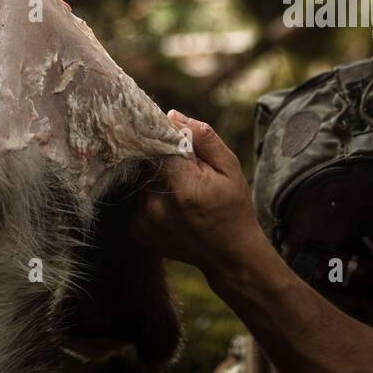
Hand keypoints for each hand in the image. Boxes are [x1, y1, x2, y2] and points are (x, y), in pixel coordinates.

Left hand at [130, 110, 265, 273]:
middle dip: (164, 159)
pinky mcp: (137, 230)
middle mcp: (158, 205)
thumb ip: (204, 140)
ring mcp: (145, 220)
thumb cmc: (234, 209)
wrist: (229, 256)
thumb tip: (174, 116)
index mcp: (183, 187)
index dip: (164, 137)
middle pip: (148, 163)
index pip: (157, 146)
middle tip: (186, 169)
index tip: (172, 134)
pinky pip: (139, 199)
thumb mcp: (230, 169)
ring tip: (182, 190)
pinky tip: (174, 206)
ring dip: (158, 178)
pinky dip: (153, 197)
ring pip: (143, 181)